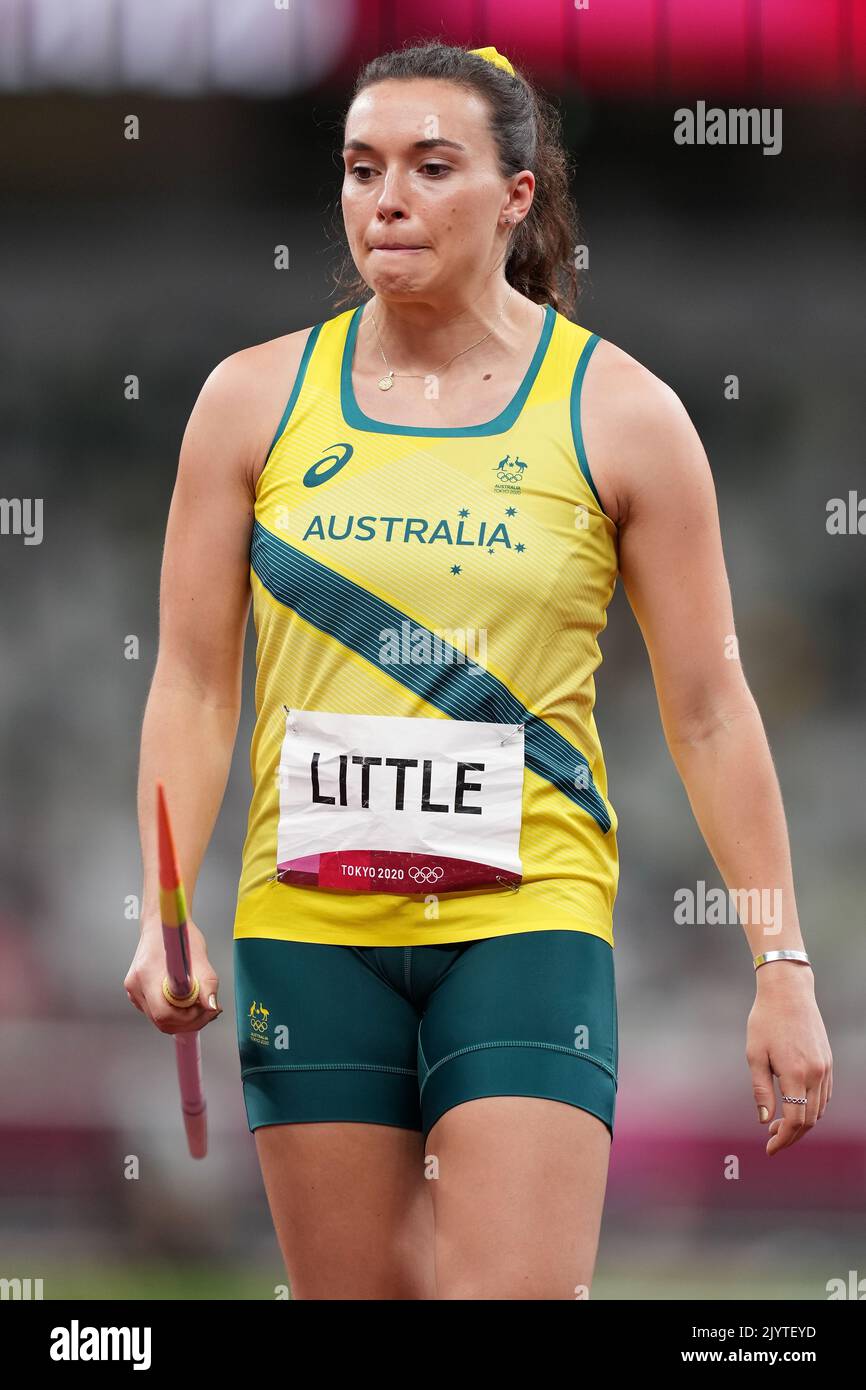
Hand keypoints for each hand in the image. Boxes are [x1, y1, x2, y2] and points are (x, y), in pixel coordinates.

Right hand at [124, 917, 222, 1034]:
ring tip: (199, 1004)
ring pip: (159, 1020)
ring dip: (182, 1019)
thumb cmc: (178, 937)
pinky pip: (156, 1013)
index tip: (205, 1010)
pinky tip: (186, 1002)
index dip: (188, 1018)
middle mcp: (136, 986)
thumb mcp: (200, 959)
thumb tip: (212, 1007)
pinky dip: (174, 1013)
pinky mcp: (137, 993)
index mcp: (147, 976)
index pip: (165, 1014)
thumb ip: (208, 985)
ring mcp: (133, 991)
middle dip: (188, 1021)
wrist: (162, 925)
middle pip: (161, 1021)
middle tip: (207, 1010)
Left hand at [746, 964, 831, 1156]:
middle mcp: (816, 1073)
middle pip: (810, 1120)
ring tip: (780, 1125)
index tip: (769, 1149)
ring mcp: (825, 1068)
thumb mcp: (755, 1055)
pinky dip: (813, 1107)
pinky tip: (796, 1107)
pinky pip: (824, 1094)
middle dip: (792, 1135)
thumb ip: (761, 1090)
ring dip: (803, 1123)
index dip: (783, 1139)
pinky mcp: (827, 1061)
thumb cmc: (765, 1021)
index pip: (795, 1120)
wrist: (788, 992)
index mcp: (796, 1074)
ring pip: (820, 1109)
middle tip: (772, 1140)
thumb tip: (765, 1120)